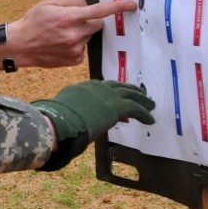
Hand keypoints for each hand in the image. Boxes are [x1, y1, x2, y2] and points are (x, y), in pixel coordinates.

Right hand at [0, 0, 137, 70]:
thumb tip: (88, 2)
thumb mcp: (49, 1)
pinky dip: (76, 44)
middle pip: (97, 23)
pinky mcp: (75, 59)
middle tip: (72, 21)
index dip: (118, 6)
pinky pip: (84, 48)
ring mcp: (75, 49)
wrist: (19, 46)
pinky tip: (61, 44)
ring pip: (89, 36)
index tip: (131, 4)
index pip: (99, 10)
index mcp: (69, 17)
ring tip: (61, 34)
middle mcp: (74, 34)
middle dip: (89, 20)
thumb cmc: (33, 21)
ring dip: (81, 33)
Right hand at [32, 80, 154, 170]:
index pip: (100, 86)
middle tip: (139, 94)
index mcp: (82, 88)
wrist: (61, 121)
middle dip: (129, 90)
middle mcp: (96, 88)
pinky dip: (144, 113)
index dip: (111, 90)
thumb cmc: (56, 122)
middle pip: (118, 86)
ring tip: (150, 104)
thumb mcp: (62, 112)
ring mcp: (107, 95)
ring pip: (130, 94)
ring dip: (142, 99)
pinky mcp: (116, 106)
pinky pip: (135, 108)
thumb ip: (69, 113)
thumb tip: (66, 122)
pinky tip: (150, 120)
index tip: (117, 94)